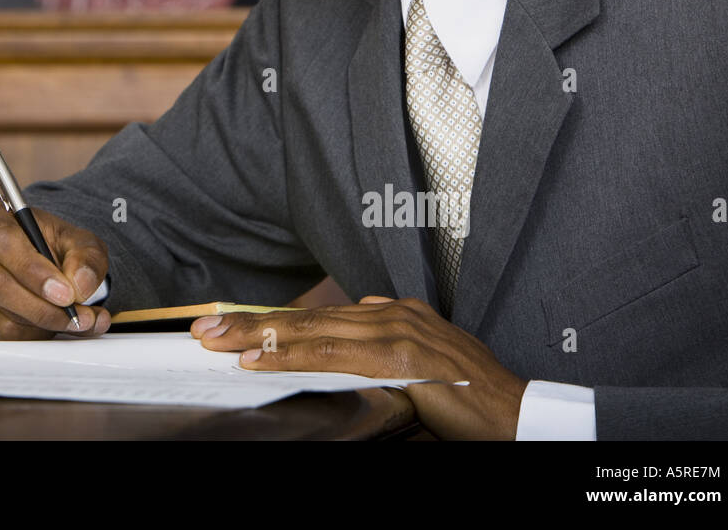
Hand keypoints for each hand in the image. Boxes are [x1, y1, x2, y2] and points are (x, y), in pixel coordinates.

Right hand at [0, 195, 111, 339]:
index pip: (2, 241)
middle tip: (76, 316)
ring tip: (75, 321)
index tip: (65, 292)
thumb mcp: (76, 240)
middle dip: (42, 306)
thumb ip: (86, 257)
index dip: (33, 271)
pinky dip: (31, 334)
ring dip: (42, 323)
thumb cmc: (49, 243)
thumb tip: (80, 284)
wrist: (35, 257)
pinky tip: (52, 325)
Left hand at [191, 295, 526, 439]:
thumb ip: (384, 348)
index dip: (273, 321)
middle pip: (307, 317)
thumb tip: (349, 339)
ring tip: (219, 341)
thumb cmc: (472, 398)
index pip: (319, 316)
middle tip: (207, 328)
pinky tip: (260, 361)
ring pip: (312, 331)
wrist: (520, 413)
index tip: (233, 325)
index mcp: (393, 314)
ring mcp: (395, 331)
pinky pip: (334, 356)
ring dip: (260, 335)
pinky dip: (292, 357)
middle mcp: (390, 314)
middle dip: (253, 322)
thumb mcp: (420, 365)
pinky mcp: (401, 356)